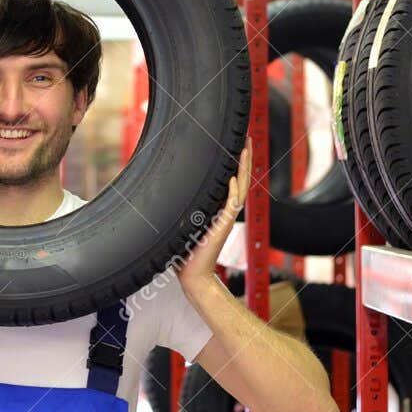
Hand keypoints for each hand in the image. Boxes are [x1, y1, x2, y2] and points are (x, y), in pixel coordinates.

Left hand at [176, 139, 251, 292]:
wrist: (193, 275)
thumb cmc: (186, 252)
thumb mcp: (184, 223)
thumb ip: (183, 208)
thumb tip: (164, 190)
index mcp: (218, 208)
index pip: (231, 179)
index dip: (235, 161)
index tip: (235, 143)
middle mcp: (225, 211)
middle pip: (240, 178)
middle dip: (244, 157)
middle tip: (247, 137)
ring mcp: (225, 218)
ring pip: (239, 187)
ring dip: (243, 168)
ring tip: (244, 149)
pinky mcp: (221, 227)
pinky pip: (230, 206)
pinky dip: (232, 191)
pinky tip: (232, 177)